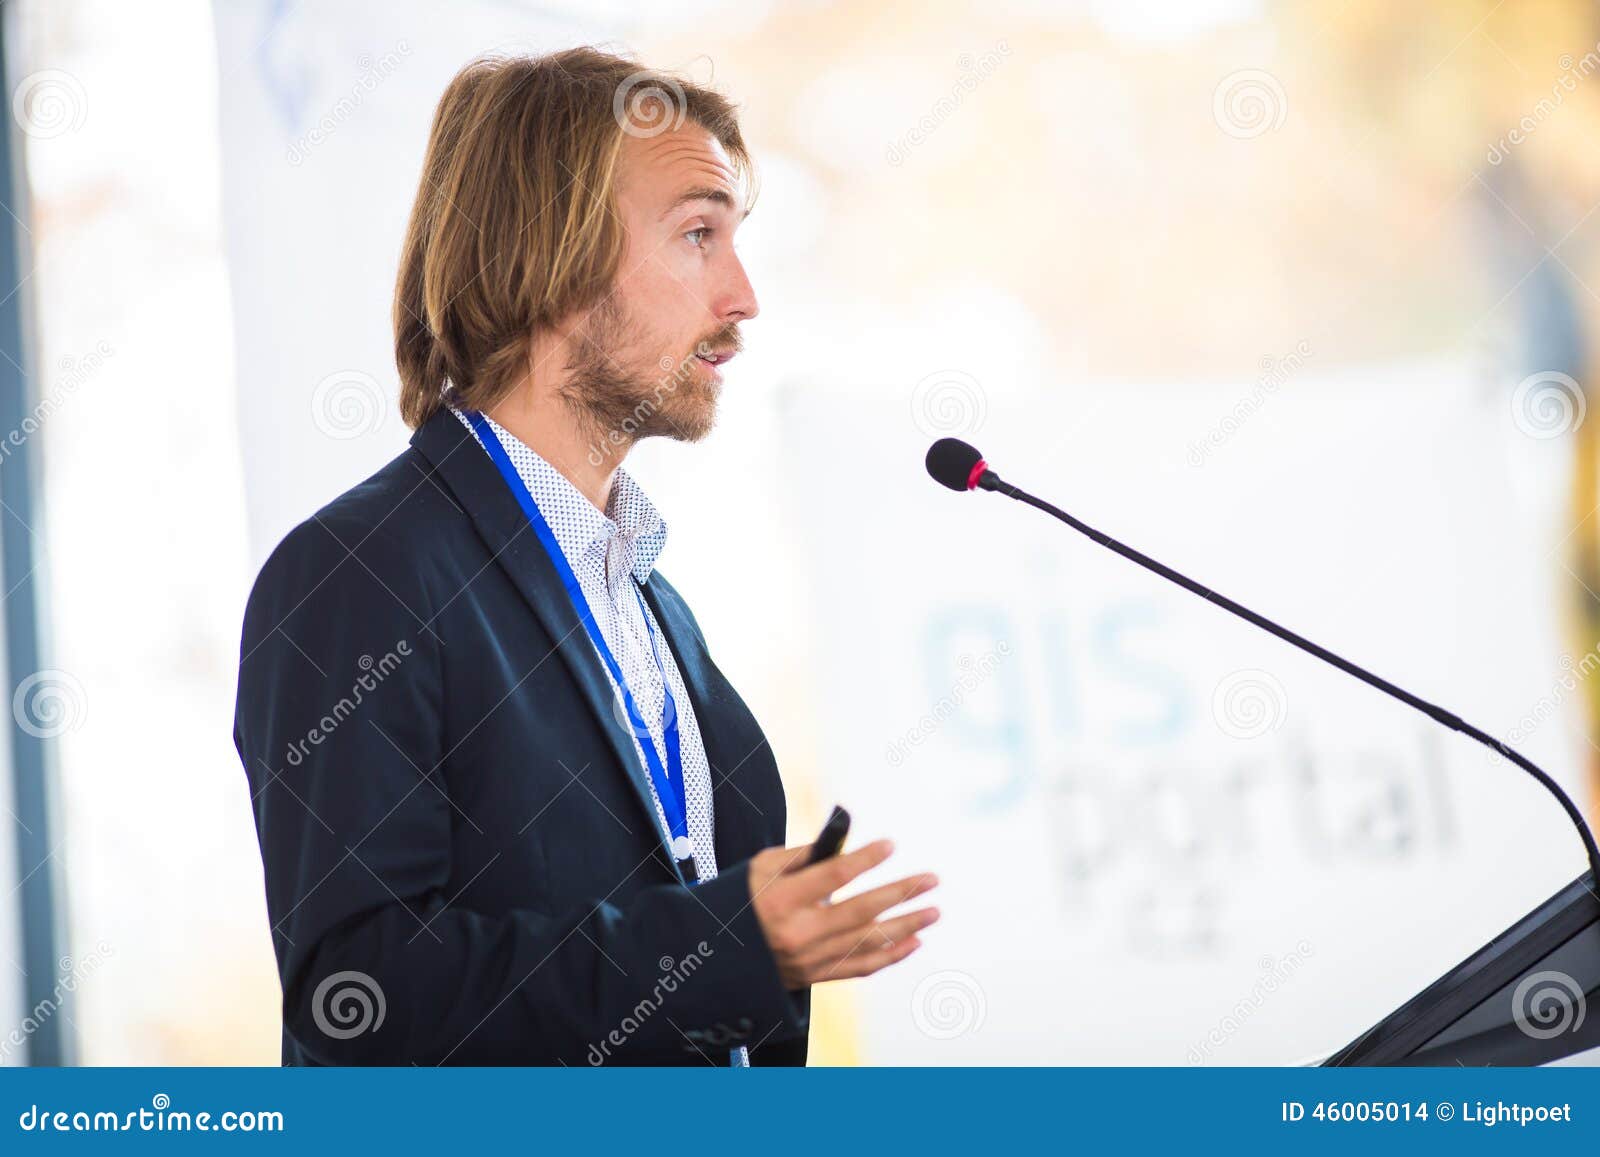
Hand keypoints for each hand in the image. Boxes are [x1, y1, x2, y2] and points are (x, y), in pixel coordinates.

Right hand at [747, 839, 938, 988]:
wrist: (716, 953)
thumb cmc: (742, 899)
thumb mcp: (761, 868)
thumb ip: (804, 856)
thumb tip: (847, 843)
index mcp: (780, 899)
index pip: (833, 877)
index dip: (865, 860)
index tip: (890, 845)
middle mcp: (796, 933)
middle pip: (860, 911)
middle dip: (900, 894)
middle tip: (931, 880)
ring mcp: (808, 959)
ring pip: (867, 942)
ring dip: (907, 926)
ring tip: (934, 911)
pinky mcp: (815, 976)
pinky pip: (860, 967)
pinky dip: (890, 955)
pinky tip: (914, 941)